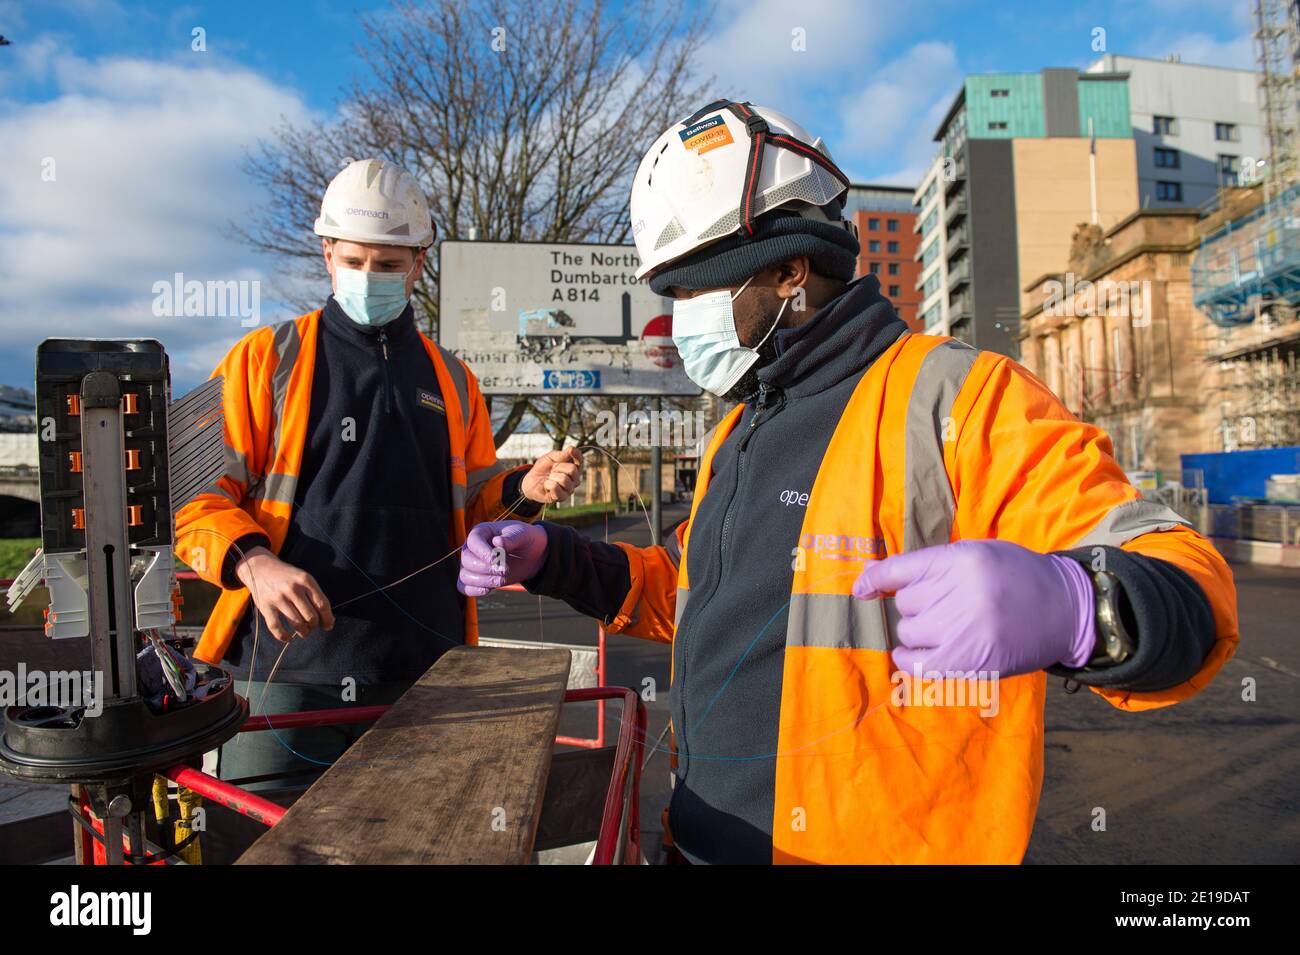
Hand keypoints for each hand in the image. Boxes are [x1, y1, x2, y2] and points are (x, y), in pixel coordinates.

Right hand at [234, 546, 334, 641]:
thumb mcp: (303, 578)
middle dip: (314, 626)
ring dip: (303, 632)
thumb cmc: (287, 577)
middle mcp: (293, 589)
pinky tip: (288, 638)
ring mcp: (278, 598)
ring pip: (297, 623)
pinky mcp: (266, 606)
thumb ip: (315, 595)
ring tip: (304, 632)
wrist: (260, 567)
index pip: (322, 604)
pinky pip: (276, 627)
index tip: (328, 625)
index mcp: (306, 580)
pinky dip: (284, 637)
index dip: (327, 618)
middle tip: (312, 627)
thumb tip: (328, 620)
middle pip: (311, 616)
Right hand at [458, 521, 547, 596]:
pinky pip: (465, 587)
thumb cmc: (523, 539)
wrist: (529, 554)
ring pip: (465, 576)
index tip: (496, 559)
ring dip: (483, 581)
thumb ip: (511, 539)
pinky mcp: (475, 578)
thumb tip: (497, 542)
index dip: (482, 552)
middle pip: (467, 560)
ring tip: (501, 579)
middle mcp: (472, 548)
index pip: (473, 542)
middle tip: (505, 570)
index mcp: (481, 532)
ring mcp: (471, 564)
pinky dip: (475, 590)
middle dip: (486, 568)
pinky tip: (490, 589)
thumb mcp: (521, 535)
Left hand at [520, 448, 583, 503]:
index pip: (580, 460)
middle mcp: (575, 480)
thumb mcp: (551, 457)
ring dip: (552, 477)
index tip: (570, 451)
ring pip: (564, 480)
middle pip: (572, 470)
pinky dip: (548, 484)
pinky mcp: (561, 498)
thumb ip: (563, 454)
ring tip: (549, 479)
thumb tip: (573, 449)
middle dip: (558, 467)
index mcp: (575, 468)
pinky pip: (556, 488)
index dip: (576, 455)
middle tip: (552, 470)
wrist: (531, 480)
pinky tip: (547, 486)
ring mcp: (569, 490)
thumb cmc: (543, 468)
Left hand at [851, 539, 1095, 676]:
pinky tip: (919, 653)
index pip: (902, 569)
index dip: (876, 580)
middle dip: (917, 604)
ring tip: (946, 627)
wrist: (1067, 609)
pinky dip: (910, 659)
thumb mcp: (978, 554)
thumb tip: (871, 578)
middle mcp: (963, 593)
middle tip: (945, 605)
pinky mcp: (973, 661)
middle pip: (906, 603)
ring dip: (918, 631)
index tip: (861, 589)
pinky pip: (918, 664)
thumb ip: (930, 565)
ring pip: (909, 631)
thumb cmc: (1017, 577)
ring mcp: (968, 630)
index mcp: (964, 560)